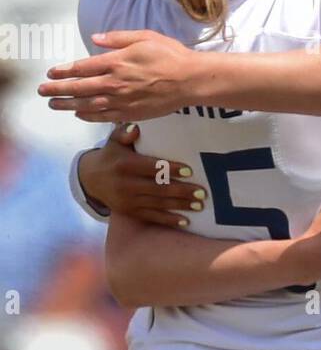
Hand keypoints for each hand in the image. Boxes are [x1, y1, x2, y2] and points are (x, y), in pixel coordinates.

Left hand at [40, 31, 202, 121]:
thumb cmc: (170, 55)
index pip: (81, 68)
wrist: (190, 80)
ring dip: (67, 105)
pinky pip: (103, 117)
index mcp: (116, 62)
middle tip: (42, 91)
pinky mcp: (131, 113)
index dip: (63, 71)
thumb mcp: (144, 37)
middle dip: (57, 89)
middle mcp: (115, 83)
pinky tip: (79, 114)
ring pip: (87, 105)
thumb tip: (95, 38)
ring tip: (53, 105)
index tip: (50, 72)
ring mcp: (122, 101)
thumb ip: (117, 38)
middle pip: (78, 88)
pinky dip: (88, 116)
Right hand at [79, 124, 205, 228]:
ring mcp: (128, 201)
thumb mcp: (114, 141)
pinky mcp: (129, 212)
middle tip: (202, 193)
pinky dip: (169, 220)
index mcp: (125, 165)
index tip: (189, 171)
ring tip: (199, 205)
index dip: (170, 169)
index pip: (152, 167)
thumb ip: (124, 133)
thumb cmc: (112, 155)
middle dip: (182, 191)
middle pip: (158, 188)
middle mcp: (126, 184)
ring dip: (180, 206)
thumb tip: (135, 128)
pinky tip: (185, 221)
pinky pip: (152, 217)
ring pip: (158, 204)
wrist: (90, 179)